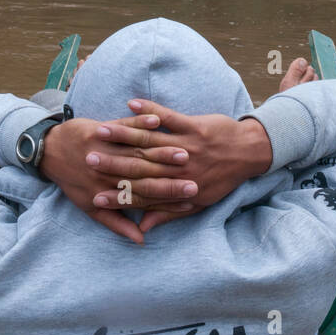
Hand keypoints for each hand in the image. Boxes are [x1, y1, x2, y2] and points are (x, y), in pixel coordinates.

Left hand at [39, 116, 197, 243]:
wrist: (50, 154)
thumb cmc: (73, 182)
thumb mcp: (91, 208)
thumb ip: (117, 223)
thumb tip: (139, 239)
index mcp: (108, 191)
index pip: (144, 196)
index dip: (169, 196)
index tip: (192, 195)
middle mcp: (107, 171)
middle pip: (144, 172)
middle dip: (170, 173)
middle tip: (193, 174)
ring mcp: (103, 149)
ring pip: (135, 149)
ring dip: (159, 149)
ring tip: (182, 149)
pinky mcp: (99, 130)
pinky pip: (122, 124)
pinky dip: (139, 121)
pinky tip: (155, 120)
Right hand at [94, 104, 272, 233]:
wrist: (248, 153)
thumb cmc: (221, 178)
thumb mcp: (198, 203)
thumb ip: (169, 214)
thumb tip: (145, 230)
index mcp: (178, 189)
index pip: (142, 194)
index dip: (117, 196)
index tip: (93, 196)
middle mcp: (180, 169)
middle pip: (140, 167)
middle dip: (112, 163)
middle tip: (87, 159)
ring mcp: (186, 146)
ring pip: (149, 141)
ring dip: (123, 135)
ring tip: (100, 131)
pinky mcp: (193, 127)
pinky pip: (167, 117)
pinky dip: (149, 110)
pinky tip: (131, 104)